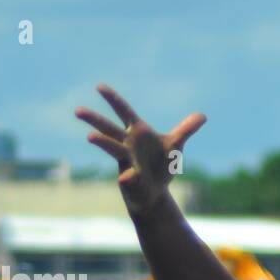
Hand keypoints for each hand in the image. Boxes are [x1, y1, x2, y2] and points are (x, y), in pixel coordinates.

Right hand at [75, 84, 204, 215]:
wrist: (155, 193)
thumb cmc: (161, 166)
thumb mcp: (175, 146)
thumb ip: (186, 130)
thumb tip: (202, 116)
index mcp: (137, 133)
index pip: (124, 112)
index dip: (112, 99)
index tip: (99, 86)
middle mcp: (127, 145)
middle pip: (108, 129)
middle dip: (94, 120)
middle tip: (77, 111)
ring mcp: (126, 162)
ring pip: (112, 149)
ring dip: (102, 142)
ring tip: (90, 137)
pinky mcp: (130, 180)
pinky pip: (129, 177)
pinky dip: (129, 177)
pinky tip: (127, 177)